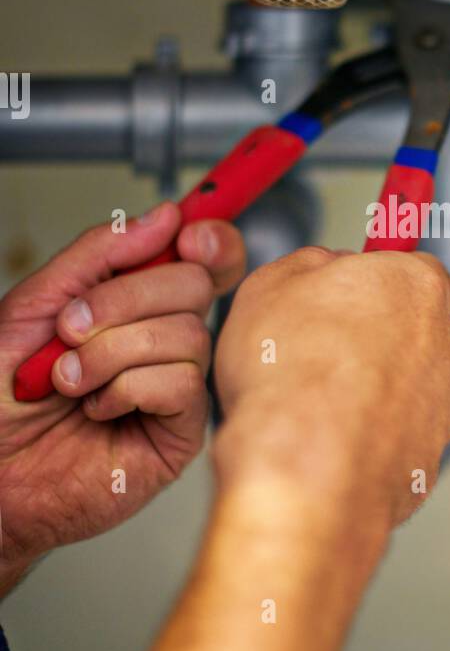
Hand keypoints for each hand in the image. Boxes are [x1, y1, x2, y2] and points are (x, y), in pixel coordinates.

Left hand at [0, 202, 245, 584]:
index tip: (187, 236)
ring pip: (188, 335)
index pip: (203, 260)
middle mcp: (163, 340)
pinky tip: (98, 409)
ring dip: (111, 352)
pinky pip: (183, 384)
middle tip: (74, 327)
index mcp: (137, 304)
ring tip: (69, 379)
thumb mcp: (37, 302)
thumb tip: (164, 217)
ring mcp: (176, 386)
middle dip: (127, 299)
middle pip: (196, 286)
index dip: (211, 239)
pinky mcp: (179, 433)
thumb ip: (100, 253)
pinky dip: (126, 390)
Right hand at [212, 247, 449, 550]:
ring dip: (378, 390)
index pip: (413, 267)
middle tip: (324, 349)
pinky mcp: (432, 455)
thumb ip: (310, 265)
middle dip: (378, 336)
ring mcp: (446, 403)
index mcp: (415, 285)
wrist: (305, 470)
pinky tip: (332, 440)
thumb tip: (322, 268)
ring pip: (412, 384)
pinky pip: (402, 434)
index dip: (375, 280)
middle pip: (417, 326)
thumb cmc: (290, 378)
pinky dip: (375, 436)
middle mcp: (446, 341)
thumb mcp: (270, 284)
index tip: (354, 289)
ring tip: (320, 403)